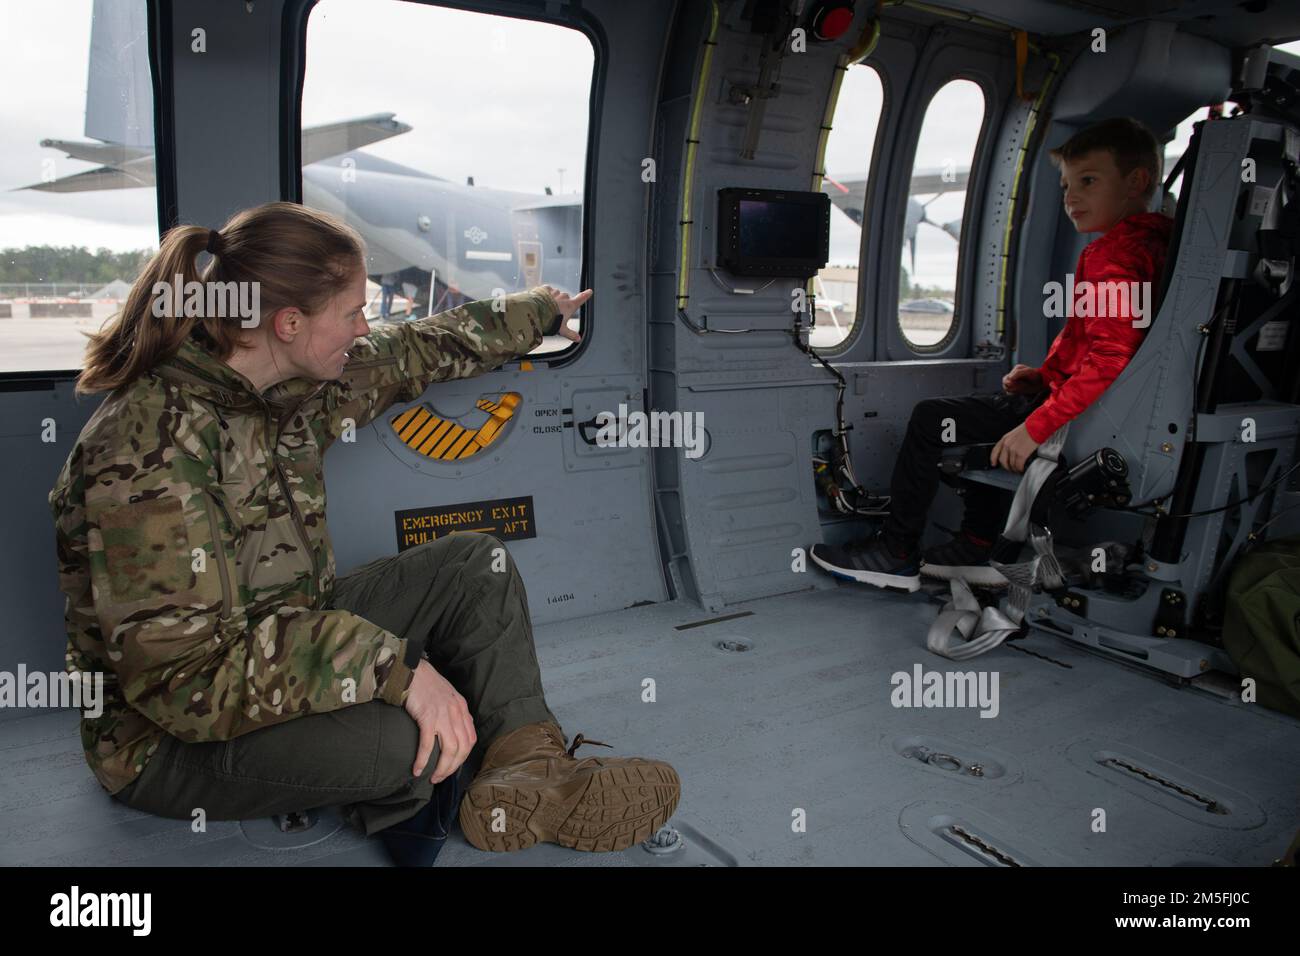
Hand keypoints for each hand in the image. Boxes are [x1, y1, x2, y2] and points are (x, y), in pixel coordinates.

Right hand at [402, 658, 476, 783]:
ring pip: (449, 750)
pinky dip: (423, 760)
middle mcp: (456, 713)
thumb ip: (453, 712)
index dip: (463, 758)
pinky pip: (428, 744)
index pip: (470, 740)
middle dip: (452, 768)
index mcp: (462, 709)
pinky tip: (417, 769)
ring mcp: (443, 715)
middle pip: (462, 748)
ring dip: (442, 768)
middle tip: (440, 778)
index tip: (451, 767)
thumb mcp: (447, 696)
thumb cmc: (426, 684)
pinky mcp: (427, 717)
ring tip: (433, 778)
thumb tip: (453, 731)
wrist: (411, 670)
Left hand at [538, 284, 590, 343]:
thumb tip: (578, 339)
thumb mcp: (562, 330)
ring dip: (553, 298)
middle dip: (562, 303)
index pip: (581, 299)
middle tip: (555, 312)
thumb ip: (571, 334)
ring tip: (546, 307)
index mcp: (570, 306)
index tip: (589, 292)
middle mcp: (564, 297)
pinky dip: (545, 294)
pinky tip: (541, 301)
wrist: (536, 312)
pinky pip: (547, 290)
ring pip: (556, 293)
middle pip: (566, 297)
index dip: (586, 295)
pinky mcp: (545, 289)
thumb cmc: (550, 321)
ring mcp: (555, 292)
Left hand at [990, 423, 1040, 473]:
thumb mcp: (1015, 433)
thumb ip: (1011, 441)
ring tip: (1018, 469)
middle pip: (1003, 461)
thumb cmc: (1030, 428)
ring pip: (1011, 465)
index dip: (993, 459)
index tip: (994, 463)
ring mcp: (1013, 450)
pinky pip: (1018, 466)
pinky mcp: (1021, 454)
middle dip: (1007, 467)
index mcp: (1005, 439)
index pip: (995, 451)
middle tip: (1011, 468)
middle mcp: (1007, 445)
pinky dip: (1020, 469)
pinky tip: (1022, 469)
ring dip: (1014, 469)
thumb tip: (1011, 450)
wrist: (1037, 426)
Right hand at [1002, 364, 1043, 394]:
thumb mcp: (1027, 372)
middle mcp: (1013, 376)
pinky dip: (1014, 393)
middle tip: (1021, 386)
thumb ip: (1017, 373)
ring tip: (1022, 387)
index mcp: (1015, 370)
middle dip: (1012, 386)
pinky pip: (1009, 393)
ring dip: (1014, 389)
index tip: (1019, 382)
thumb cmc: (1036, 375)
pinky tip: (1020, 391)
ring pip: (1007, 388)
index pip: (1006, 378)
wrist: (1042, 382)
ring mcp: (1014, 382)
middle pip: (1005, 383)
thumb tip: (1009, 379)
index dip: (1011, 382)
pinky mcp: (1015, 388)